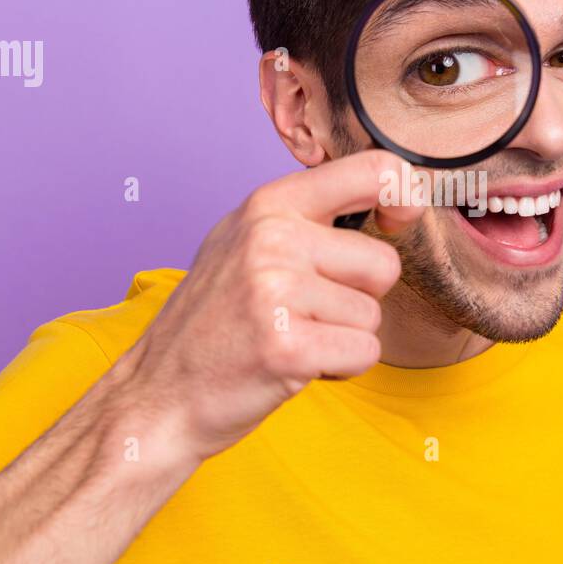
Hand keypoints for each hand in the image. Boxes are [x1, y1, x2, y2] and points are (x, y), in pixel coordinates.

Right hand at [103, 150, 420, 462]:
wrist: (159, 393)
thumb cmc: (213, 321)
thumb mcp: (245, 242)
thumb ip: (307, 215)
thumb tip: (389, 188)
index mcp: (269, 204)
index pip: (372, 170)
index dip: (404, 196)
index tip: (398, 220)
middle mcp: (273, 238)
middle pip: (384, 265)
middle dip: (360, 299)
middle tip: (306, 314)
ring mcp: (277, 290)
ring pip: (373, 316)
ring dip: (343, 339)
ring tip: (291, 339)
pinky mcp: (287, 345)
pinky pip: (364, 353)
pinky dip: (340, 369)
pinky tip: (296, 366)